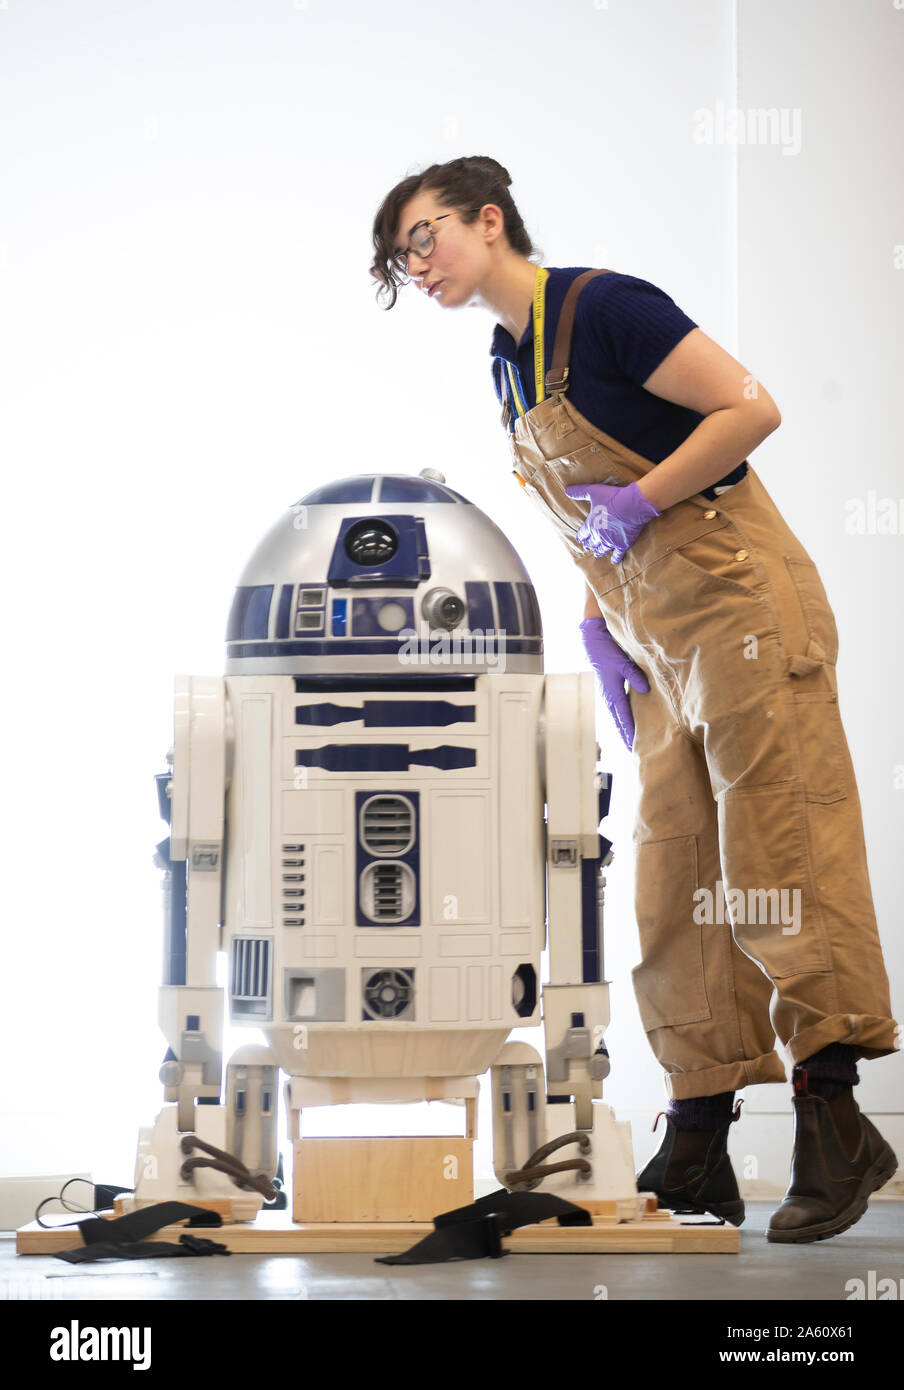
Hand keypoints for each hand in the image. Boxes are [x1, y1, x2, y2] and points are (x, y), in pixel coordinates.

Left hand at [563, 480, 660, 562]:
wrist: (632, 504)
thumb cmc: (613, 497)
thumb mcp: (593, 491)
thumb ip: (579, 492)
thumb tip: (567, 491)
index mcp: (591, 524)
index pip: (582, 534)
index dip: (581, 536)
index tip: (579, 539)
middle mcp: (599, 535)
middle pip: (591, 543)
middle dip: (589, 544)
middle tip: (587, 546)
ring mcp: (611, 541)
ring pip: (602, 550)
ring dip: (598, 552)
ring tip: (596, 553)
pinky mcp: (623, 544)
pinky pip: (618, 554)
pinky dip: (615, 558)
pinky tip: (614, 561)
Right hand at [579, 615, 648, 750]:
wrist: (592, 638)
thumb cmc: (606, 648)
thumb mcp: (622, 661)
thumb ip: (634, 675)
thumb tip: (646, 689)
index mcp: (611, 691)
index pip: (623, 715)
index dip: (629, 730)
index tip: (634, 744)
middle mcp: (608, 694)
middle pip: (618, 720)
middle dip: (625, 734)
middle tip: (633, 750)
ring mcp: (607, 691)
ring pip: (616, 714)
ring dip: (622, 727)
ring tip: (629, 740)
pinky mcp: (608, 686)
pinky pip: (616, 707)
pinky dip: (621, 717)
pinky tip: (626, 720)